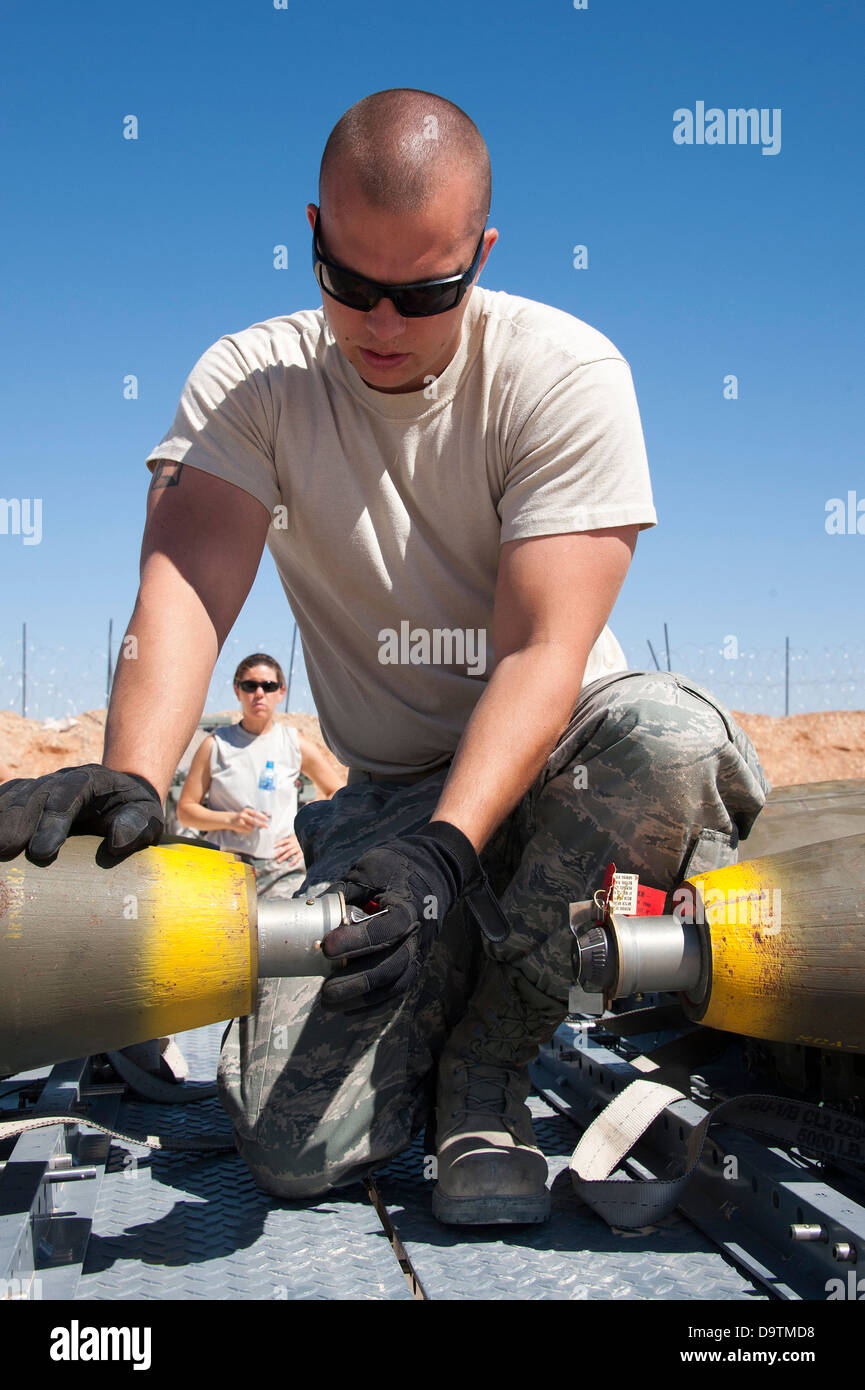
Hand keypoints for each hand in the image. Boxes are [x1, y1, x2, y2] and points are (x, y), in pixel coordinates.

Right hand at [0, 763, 163, 864]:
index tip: (42, 852)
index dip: (53, 820)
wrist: (120, 797)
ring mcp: (44, 785)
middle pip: (37, 793)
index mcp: (94, 779)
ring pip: (17, 796)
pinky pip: (7, 799)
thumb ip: (138, 825)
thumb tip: (117, 841)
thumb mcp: (148, 817)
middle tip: (5, 850)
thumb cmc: (135, 812)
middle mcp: (64, 779)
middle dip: (18, 821)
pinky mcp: (28, 797)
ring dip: (2, 819)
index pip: (70, 792)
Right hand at [227, 806, 269, 833]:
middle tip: (267, 826)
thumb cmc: (241, 816)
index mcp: (247, 810)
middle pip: (254, 821)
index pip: (255, 813)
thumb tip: (265, 815)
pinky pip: (248, 829)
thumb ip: (255, 815)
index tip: (267, 819)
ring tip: (249, 826)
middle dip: (261, 824)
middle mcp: (243, 815)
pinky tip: (245, 827)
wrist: (229, 819)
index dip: (262, 816)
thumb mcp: (247, 813)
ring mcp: (241, 821)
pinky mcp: (239, 826)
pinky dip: (249, 829)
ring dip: (253, 827)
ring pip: (251, 827)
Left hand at [273, 832, 303, 866]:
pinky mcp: (302, 852)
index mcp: (292, 839)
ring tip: (278, 861)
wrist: (311, 838)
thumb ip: (290, 837)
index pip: (284, 841)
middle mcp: (294, 844)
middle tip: (274, 857)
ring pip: (289, 853)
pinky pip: (297, 857)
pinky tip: (290, 865)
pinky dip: (294, 861)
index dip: (279, 843)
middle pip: (285, 848)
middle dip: (279, 853)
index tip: (274, 846)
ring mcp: (298, 848)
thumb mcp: (296, 836)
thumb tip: (283, 841)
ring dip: (283, 857)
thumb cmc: (302, 838)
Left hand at [320, 820, 508, 1011]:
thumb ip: (346, 891)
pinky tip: (348, 1009)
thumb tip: (313, 910)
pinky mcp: (414, 961)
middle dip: (356, 982)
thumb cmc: (399, 867)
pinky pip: (397, 988)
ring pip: (395, 983)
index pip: (385, 930)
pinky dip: (373, 1002)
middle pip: (391, 966)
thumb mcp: (371, 869)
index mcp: (408, 907)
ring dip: (363, 998)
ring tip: (330, 1004)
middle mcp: (417, 934)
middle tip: (325, 991)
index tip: (326, 947)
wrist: (436, 871)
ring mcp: (418, 951)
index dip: (355, 942)